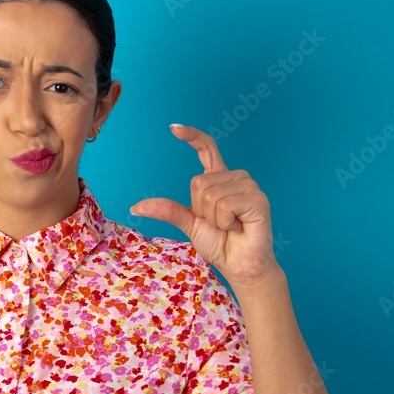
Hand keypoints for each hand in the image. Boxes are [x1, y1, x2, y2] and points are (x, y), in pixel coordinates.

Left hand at [129, 124, 279, 292]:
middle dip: (201, 210)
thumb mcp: (188, 223)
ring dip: (214, 219)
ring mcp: (249, 186)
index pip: (207, 149)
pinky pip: (224, 205)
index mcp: (219, 179)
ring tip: (230, 226)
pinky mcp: (258, 199)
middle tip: (219, 223)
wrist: (239, 264)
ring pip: (210, 195)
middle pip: (198, 182)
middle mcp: (235, 177)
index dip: (192, 137)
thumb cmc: (219, 243)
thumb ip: (167, 210)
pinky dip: (225, 222)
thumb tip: (136, 207)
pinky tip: (239, 227)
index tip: (173, 128)